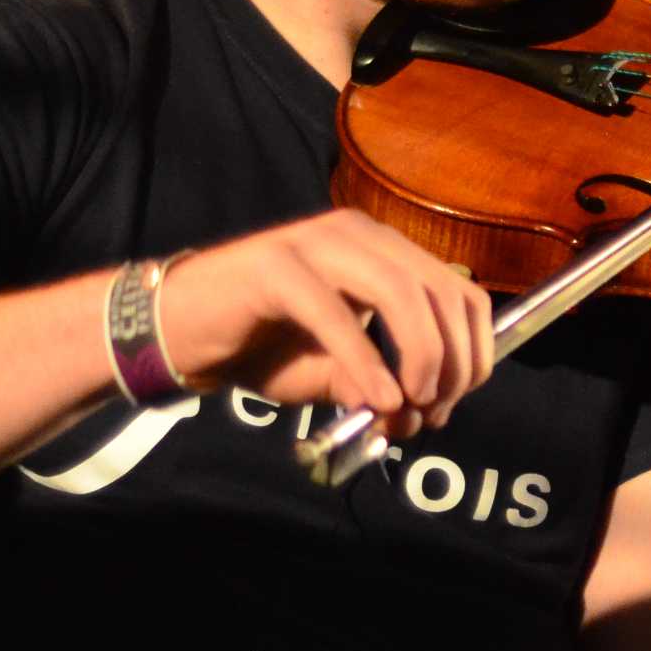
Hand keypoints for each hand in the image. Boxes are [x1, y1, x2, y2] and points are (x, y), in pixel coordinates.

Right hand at [155, 208, 493, 437]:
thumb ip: (377, 387)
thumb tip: (416, 415)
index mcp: (383, 250)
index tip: (454, 401)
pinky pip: (339, 315)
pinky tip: (377, 398)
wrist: (178, 332)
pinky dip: (367, 362)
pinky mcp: (276, 266)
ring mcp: (317, 243)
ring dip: (419, 357)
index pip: (461, 291)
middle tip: (432, 411)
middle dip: (450, 361)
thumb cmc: (260, 348)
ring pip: (401, 293)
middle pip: (441, 291)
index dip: (473, 350)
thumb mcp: (331, 374)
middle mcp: (358, 234)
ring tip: (407, 405)